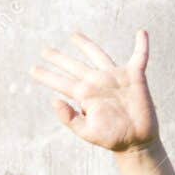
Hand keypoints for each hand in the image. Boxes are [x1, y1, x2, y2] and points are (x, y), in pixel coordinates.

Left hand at [29, 28, 158, 153]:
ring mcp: (115, 77)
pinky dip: (141, 45)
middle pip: (75, 65)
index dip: (47, 75)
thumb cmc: (110, 138)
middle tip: (44, 50)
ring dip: (86, 44)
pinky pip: (140, 56)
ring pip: (98, 55)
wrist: (134, 141)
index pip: (62, 82)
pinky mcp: (134, 76)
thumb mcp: (86, 131)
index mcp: (84, 95)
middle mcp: (97, 82)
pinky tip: (141, 33)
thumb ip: (69, 118)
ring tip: (73, 35)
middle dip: (59, 58)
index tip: (32, 69)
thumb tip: (54, 100)